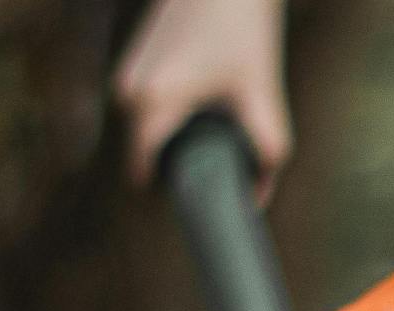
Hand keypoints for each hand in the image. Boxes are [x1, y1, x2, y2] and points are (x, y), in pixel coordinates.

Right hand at [114, 0, 290, 194]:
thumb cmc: (241, 27)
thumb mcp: (261, 93)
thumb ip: (267, 152)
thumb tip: (258, 197)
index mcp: (150, 103)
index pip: (141, 176)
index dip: (172, 193)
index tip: (197, 200)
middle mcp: (126, 92)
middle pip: (148, 156)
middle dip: (182, 162)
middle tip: (222, 152)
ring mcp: (126, 76)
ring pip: (150, 132)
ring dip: (179, 135)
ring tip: (216, 116)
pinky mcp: (134, 64)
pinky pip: (150, 110)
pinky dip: (175, 113)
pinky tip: (204, 99)